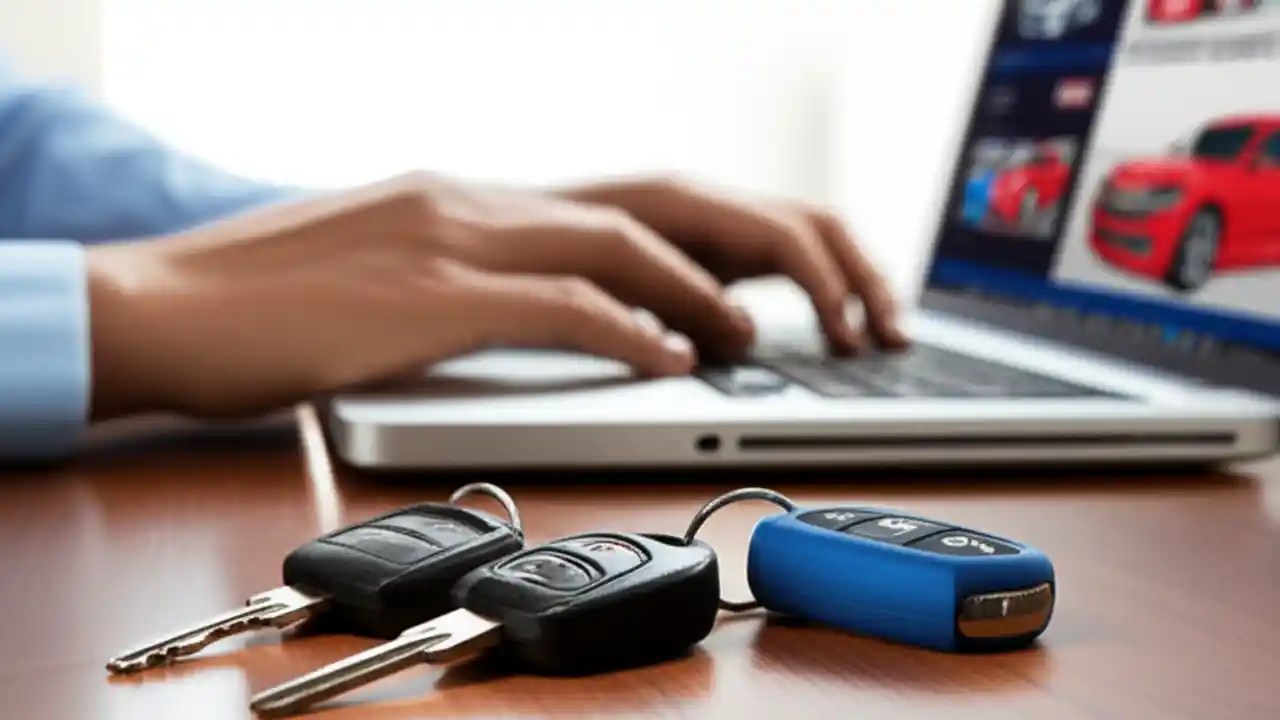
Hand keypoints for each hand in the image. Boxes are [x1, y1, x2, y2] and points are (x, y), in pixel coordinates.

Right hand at [86, 172, 903, 419]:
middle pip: (658, 195)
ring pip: (623, 236)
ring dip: (705, 288)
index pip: (630, 198)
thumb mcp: (391, 275)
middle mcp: (480, 199)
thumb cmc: (266, 303)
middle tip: (808, 299)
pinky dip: (630, 329)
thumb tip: (557, 312)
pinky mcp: (428, 294)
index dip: (716, 236)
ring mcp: (456, 236)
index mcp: (475, 196)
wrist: (159, 305)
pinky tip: (672, 362)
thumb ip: (474, 279)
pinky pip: (561, 302)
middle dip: (753, 241)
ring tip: (754, 339)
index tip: (768, 283)